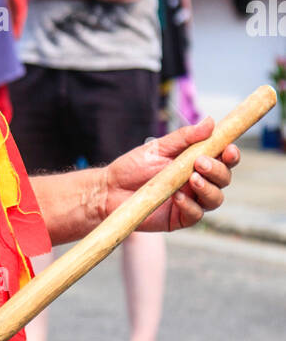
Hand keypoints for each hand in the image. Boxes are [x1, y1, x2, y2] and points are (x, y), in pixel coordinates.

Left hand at [105, 117, 240, 232]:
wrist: (109, 189)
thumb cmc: (133, 166)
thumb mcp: (158, 147)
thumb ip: (185, 137)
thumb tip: (210, 121)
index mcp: (197, 163)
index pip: (224, 159)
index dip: (231, 154)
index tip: (229, 149)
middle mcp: (198, 182)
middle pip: (224, 179)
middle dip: (217, 170)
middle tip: (199, 162)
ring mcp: (191, 201)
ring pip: (215, 199)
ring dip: (208, 188)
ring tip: (191, 179)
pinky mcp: (179, 218)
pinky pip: (195, 215)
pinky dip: (190, 205)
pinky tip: (177, 197)